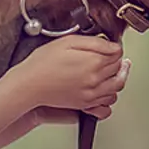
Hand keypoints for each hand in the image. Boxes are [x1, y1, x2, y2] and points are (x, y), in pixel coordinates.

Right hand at [8, 34, 127, 112]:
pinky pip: (106, 107)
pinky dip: (109, 100)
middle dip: (118, 62)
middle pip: (119, 70)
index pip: (118, 54)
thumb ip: (94, 42)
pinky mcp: (84, 104)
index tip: (111, 47)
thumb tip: (112, 46)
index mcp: (94, 62)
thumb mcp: (68, 41)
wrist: (29, 84)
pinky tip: (105, 91)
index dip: (115, 48)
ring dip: (118, 79)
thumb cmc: (43, 63)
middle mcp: (95, 80)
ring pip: (117, 88)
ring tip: (114, 73)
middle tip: (114, 58)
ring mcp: (91, 94)